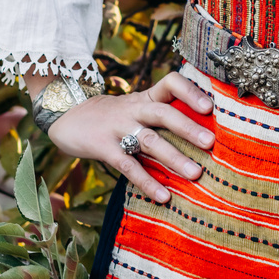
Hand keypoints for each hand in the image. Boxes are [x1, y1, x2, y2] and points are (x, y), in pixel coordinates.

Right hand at [46, 72, 214, 203]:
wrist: (68, 116)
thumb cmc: (115, 115)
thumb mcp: (137, 106)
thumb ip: (161, 113)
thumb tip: (202, 130)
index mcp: (146, 96)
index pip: (170, 82)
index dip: (190, 91)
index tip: (210, 107)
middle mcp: (134, 109)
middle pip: (163, 113)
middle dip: (188, 127)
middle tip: (210, 142)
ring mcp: (118, 128)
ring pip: (149, 141)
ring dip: (173, 157)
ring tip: (196, 173)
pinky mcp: (103, 148)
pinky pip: (128, 166)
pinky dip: (147, 182)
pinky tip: (164, 196)